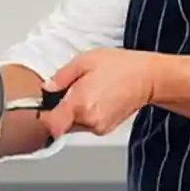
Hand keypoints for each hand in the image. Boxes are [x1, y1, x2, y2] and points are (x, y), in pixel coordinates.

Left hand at [39, 48, 159, 139]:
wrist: (148, 78)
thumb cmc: (121, 67)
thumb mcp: (85, 61)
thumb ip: (61, 76)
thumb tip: (47, 88)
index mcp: (79, 104)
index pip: (51, 126)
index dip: (43, 118)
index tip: (41, 109)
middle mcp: (89, 120)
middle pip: (61, 124)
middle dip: (61, 109)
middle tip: (71, 90)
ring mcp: (99, 127)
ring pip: (75, 124)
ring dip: (74, 112)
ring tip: (88, 91)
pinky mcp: (106, 129)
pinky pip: (87, 124)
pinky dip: (87, 114)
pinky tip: (97, 98)